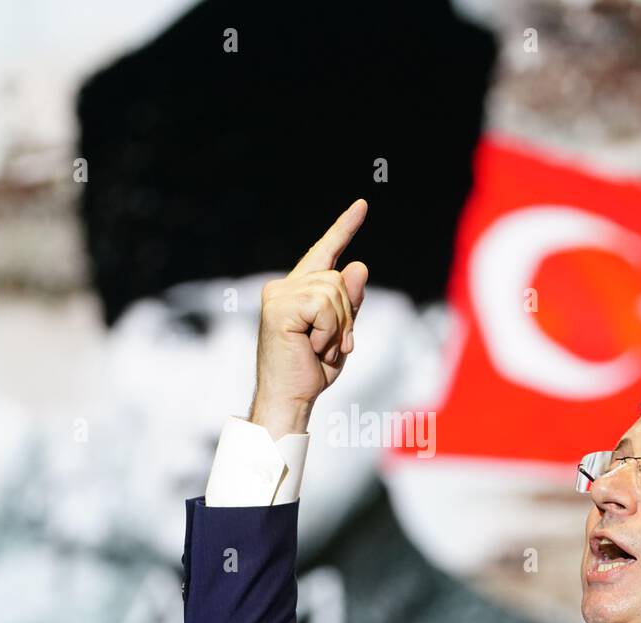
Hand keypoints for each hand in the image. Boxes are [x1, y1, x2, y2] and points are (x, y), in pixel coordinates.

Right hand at [250, 199, 368, 439]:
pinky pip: (324, 305)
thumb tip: (359, 265)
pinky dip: (328, 330)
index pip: (325, 252)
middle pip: (338, 279)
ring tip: (318, 349)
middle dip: (346, 317)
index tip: (362, 205)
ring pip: (333, 291)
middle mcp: (284, 287)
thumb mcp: (341, 333)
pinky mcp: (278, 306)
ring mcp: (278, 295)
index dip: (344, 228)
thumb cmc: (311, 371)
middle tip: (329, 347)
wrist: (290, 398)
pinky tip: (311, 346)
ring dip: (337, 327)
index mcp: (299, 292)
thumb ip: (350, 303)